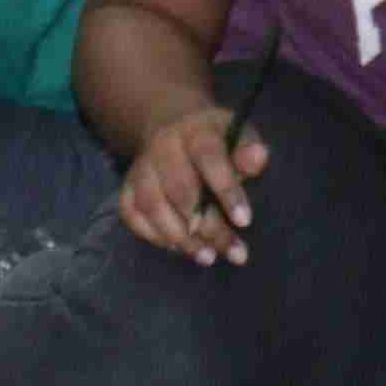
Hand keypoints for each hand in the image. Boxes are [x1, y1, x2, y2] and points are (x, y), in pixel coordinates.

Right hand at [119, 103, 266, 264]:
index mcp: (194, 131)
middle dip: (208, 226)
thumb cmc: (216, 142)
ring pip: (153, 205)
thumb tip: (259, 157)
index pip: (209, 158)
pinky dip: (154, 235)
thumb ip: (247, 151)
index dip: (226, 190)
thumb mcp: (237, 137)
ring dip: (180, 237)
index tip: (244, 221)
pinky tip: (179, 248)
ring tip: (207, 257)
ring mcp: (141, 167)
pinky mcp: (127, 187)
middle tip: (233, 252)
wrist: (172, 128)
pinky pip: (132, 215)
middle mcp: (162, 146)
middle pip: (180, 189)